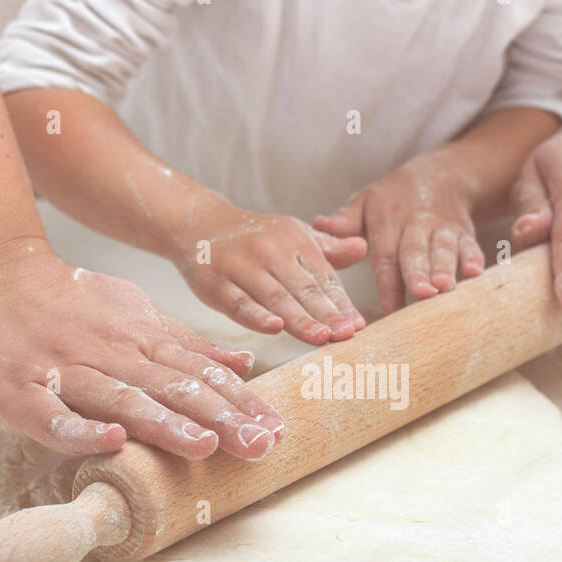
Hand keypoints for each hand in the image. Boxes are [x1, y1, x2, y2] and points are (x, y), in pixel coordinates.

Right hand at [0, 244, 285, 458]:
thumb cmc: (62, 300)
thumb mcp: (131, 310)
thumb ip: (184, 342)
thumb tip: (243, 363)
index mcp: (139, 338)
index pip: (200, 373)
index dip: (239, 402)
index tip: (276, 428)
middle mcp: (110, 353)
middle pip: (173, 388)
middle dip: (220, 419)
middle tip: (259, 445)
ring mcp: (64, 371)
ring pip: (122, 398)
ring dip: (165, 424)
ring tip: (204, 447)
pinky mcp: (19, 391)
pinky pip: (52, 414)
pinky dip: (81, 428)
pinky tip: (111, 442)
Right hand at [170, 199, 366, 344]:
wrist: (199, 224)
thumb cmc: (254, 238)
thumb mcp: (293, 235)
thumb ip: (327, 249)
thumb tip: (363, 248)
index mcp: (294, 240)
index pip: (323, 277)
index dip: (340, 303)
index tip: (357, 326)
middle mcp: (270, 251)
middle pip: (303, 289)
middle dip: (326, 314)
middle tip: (347, 334)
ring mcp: (241, 267)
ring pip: (275, 297)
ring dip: (299, 319)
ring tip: (322, 337)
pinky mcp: (215, 283)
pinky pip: (238, 302)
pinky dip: (256, 316)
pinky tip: (274, 328)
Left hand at [314, 158, 487, 314]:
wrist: (439, 175)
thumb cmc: (393, 199)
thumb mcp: (365, 202)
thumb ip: (344, 220)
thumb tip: (317, 225)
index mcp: (387, 219)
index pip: (385, 254)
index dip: (388, 282)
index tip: (389, 308)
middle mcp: (415, 223)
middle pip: (416, 251)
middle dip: (419, 272)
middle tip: (422, 293)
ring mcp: (442, 226)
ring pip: (443, 248)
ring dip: (446, 267)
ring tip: (445, 287)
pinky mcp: (464, 230)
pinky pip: (470, 244)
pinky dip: (474, 257)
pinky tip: (475, 274)